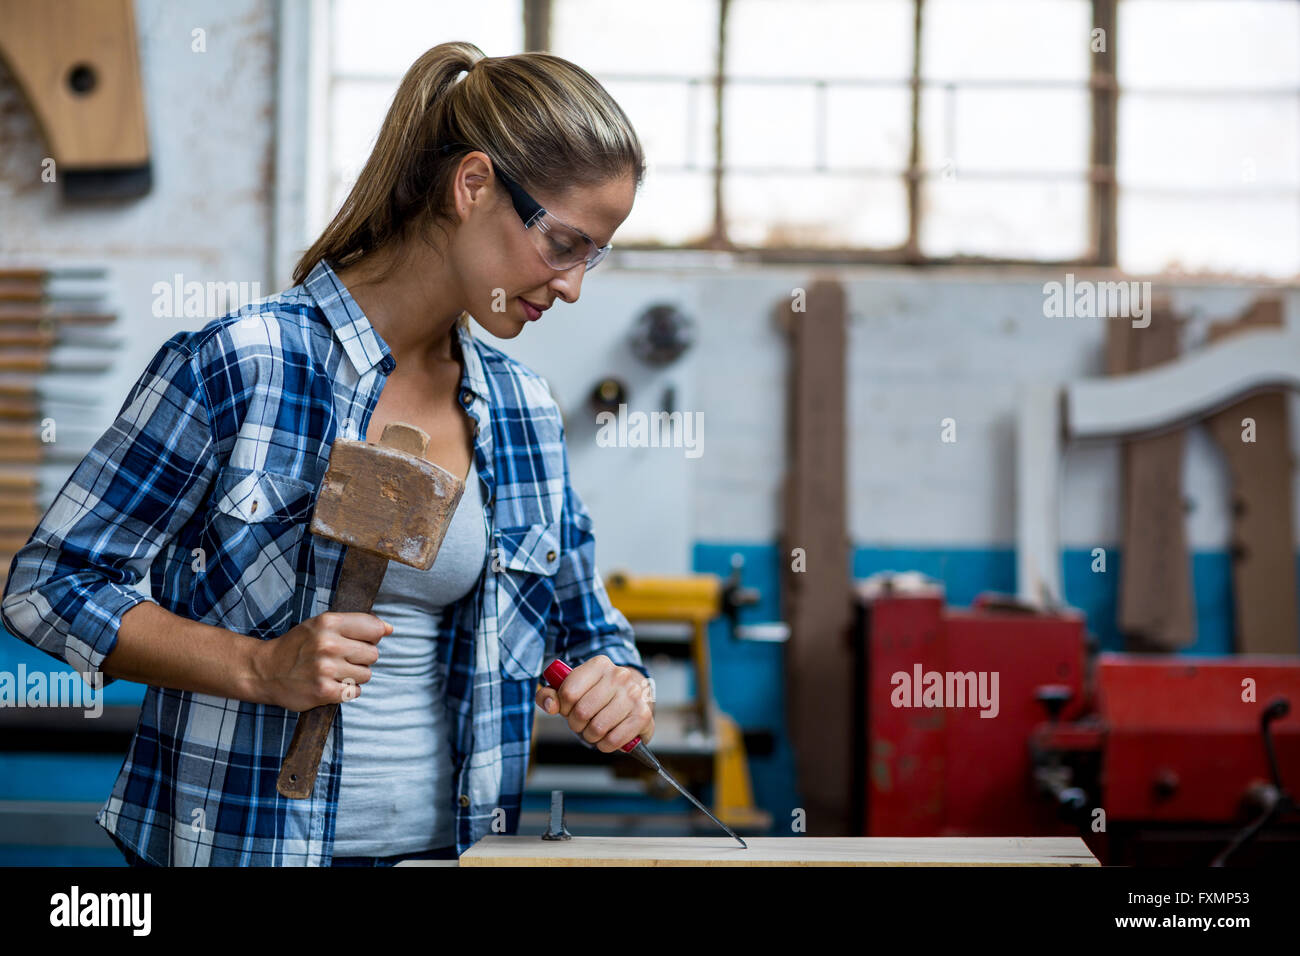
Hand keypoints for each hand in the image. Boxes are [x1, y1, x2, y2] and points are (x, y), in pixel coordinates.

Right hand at [253, 611, 390, 710]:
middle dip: (362, 658)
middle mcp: (328, 644)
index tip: (362, 641)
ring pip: (367, 674)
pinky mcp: (324, 691)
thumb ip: (356, 624)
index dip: (373, 636)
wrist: (265, 670)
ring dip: (355, 676)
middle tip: (343, 659)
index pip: (375, 628)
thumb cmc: (298, 646)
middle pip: (373, 654)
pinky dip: (347, 690)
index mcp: (329, 623)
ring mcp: (325, 669)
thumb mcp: (322, 625)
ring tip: (335, 672)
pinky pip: (354, 692)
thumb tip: (389, 629)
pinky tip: (332, 684)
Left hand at [535, 655, 654, 751]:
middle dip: (576, 724)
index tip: (568, 708)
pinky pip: (614, 740)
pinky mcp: (642, 715)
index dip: (563, 707)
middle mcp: (619, 675)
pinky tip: (607, 737)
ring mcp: (633, 695)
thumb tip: (549, 705)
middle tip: (581, 723)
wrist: (632, 699)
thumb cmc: (596, 695)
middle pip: (582, 712)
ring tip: (594, 730)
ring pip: (597, 728)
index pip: (568, 692)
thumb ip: (550, 695)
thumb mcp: (571, 689)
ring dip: (590, 736)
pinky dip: (605, 745)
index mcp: (599, 664)